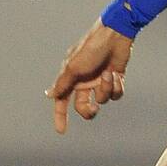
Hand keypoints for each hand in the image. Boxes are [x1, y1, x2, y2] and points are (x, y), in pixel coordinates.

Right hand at [45, 19, 133, 133]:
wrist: (116, 35)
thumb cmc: (91, 48)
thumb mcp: (74, 67)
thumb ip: (62, 83)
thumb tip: (49, 95)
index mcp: (72, 78)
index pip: (62, 101)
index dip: (60, 116)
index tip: (61, 131)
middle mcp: (85, 81)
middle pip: (83, 107)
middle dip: (89, 110)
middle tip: (93, 107)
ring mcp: (100, 81)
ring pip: (103, 99)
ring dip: (106, 88)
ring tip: (108, 74)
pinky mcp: (115, 79)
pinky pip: (116, 93)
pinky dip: (117, 86)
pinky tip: (117, 74)